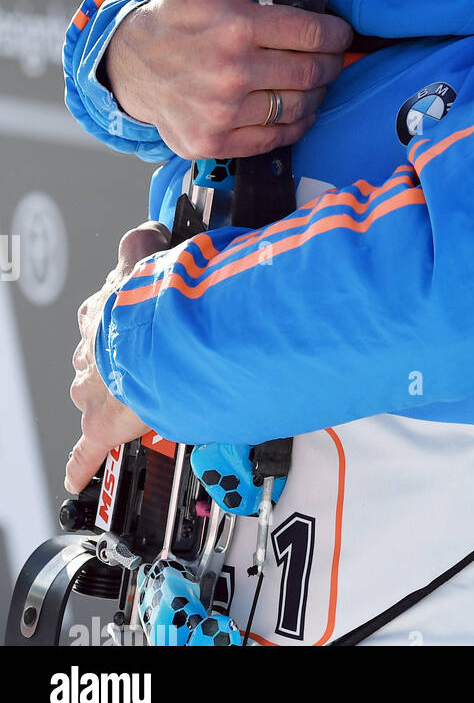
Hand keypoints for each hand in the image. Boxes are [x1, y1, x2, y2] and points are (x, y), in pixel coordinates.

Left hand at [66, 224, 169, 494]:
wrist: (167, 340)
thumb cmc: (167, 301)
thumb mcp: (154, 256)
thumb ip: (145, 244)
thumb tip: (145, 230)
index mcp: (104, 311)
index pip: (102, 312)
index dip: (122, 315)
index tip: (138, 314)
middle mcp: (93, 349)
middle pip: (93, 357)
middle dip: (113, 359)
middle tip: (143, 360)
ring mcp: (96, 387)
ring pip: (90, 395)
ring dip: (107, 397)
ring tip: (136, 397)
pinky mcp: (104, 423)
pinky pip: (86, 450)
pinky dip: (82, 462)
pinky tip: (76, 472)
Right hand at [103, 0, 352, 158]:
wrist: (129, 64)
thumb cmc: (174, 11)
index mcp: (234, 26)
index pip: (312, 33)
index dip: (336, 33)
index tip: (339, 32)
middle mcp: (230, 72)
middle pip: (312, 72)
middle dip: (331, 62)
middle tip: (331, 56)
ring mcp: (221, 111)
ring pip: (299, 106)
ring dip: (317, 92)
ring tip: (314, 78)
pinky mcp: (214, 140)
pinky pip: (276, 137)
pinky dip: (295, 123)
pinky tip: (296, 106)